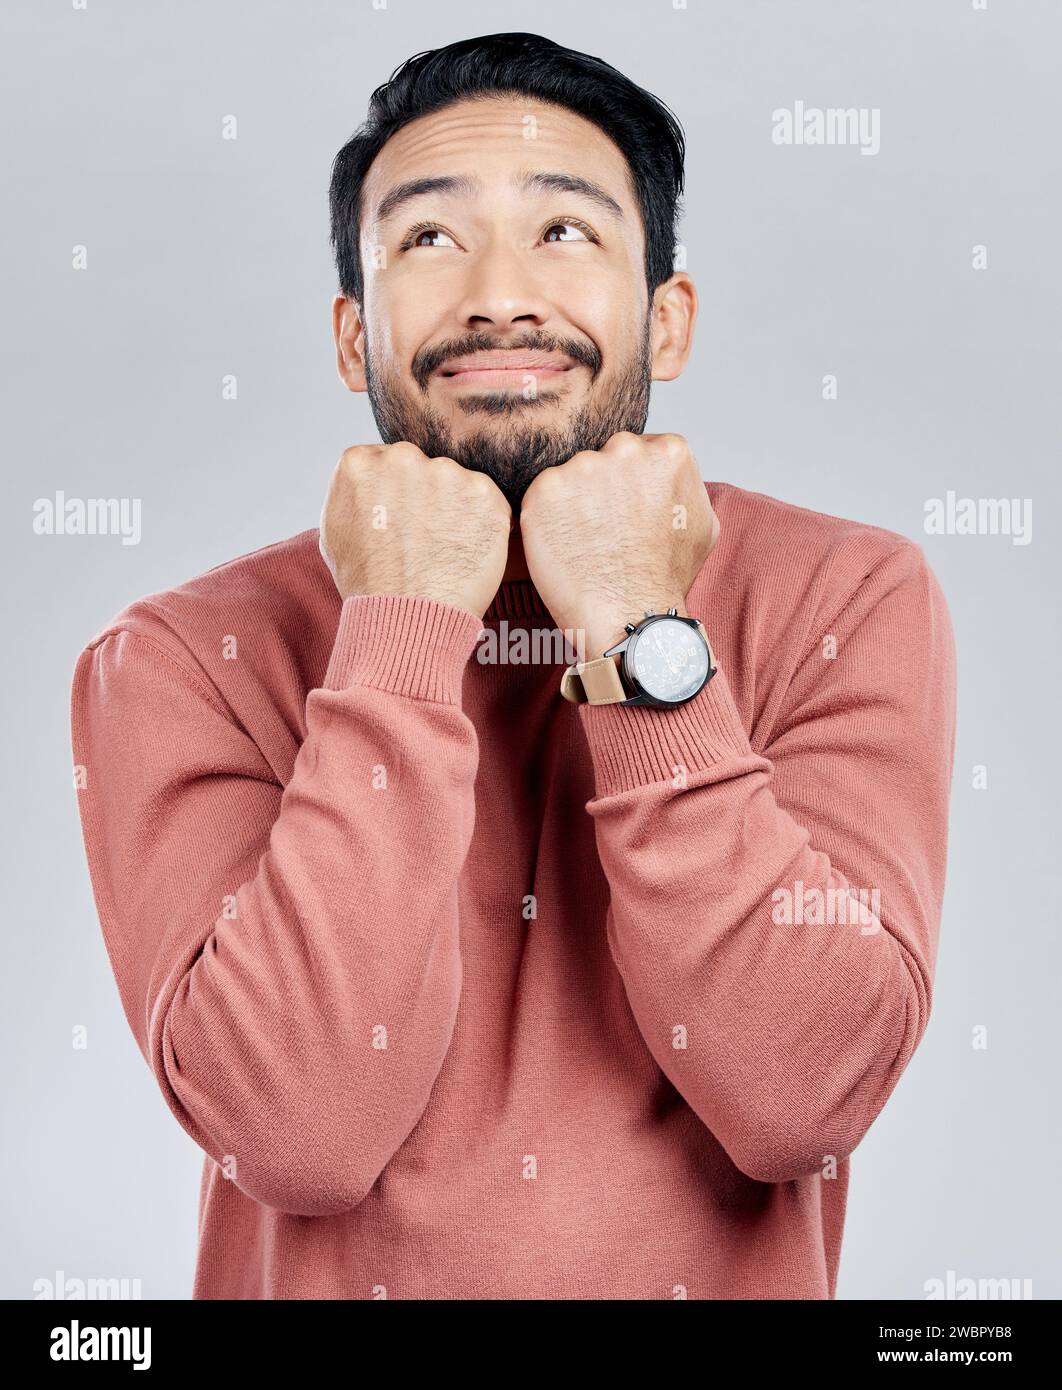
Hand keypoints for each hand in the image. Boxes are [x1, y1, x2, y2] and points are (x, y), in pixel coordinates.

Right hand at [320, 443, 511, 618]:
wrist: (407, 620)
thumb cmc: (368, 585)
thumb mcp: (334, 532)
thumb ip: (351, 493)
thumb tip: (367, 480)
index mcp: (360, 462)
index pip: (386, 462)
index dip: (396, 494)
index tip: (399, 520)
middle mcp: (403, 458)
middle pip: (422, 466)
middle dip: (426, 495)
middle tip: (423, 538)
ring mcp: (446, 473)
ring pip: (455, 481)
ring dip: (455, 507)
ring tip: (444, 548)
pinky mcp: (484, 494)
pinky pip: (486, 501)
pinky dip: (483, 523)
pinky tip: (466, 550)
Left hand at [519, 432, 719, 657]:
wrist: (631, 617)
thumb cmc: (667, 578)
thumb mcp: (703, 524)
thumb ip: (685, 486)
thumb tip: (671, 475)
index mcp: (668, 451)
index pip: (637, 451)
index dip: (628, 486)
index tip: (626, 514)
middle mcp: (626, 448)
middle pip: (603, 456)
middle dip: (600, 488)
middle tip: (603, 531)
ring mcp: (583, 467)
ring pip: (571, 476)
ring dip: (573, 504)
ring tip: (585, 543)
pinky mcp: (545, 490)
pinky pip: (542, 496)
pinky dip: (547, 520)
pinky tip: (564, 547)